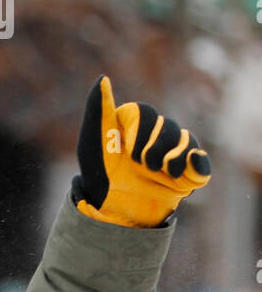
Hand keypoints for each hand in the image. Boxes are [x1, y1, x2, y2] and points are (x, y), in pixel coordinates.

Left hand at [73, 75, 210, 227]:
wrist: (111, 213)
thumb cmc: (99, 176)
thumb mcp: (92, 143)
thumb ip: (97, 111)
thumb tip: (102, 78)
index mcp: (133, 126)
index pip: (144, 113)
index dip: (141, 129)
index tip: (129, 152)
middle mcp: (154, 137)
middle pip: (167, 126)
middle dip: (157, 145)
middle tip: (144, 164)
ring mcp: (171, 155)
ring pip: (185, 142)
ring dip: (175, 156)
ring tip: (162, 172)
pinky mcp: (184, 175)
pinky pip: (200, 165)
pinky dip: (198, 165)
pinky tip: (190, 169)